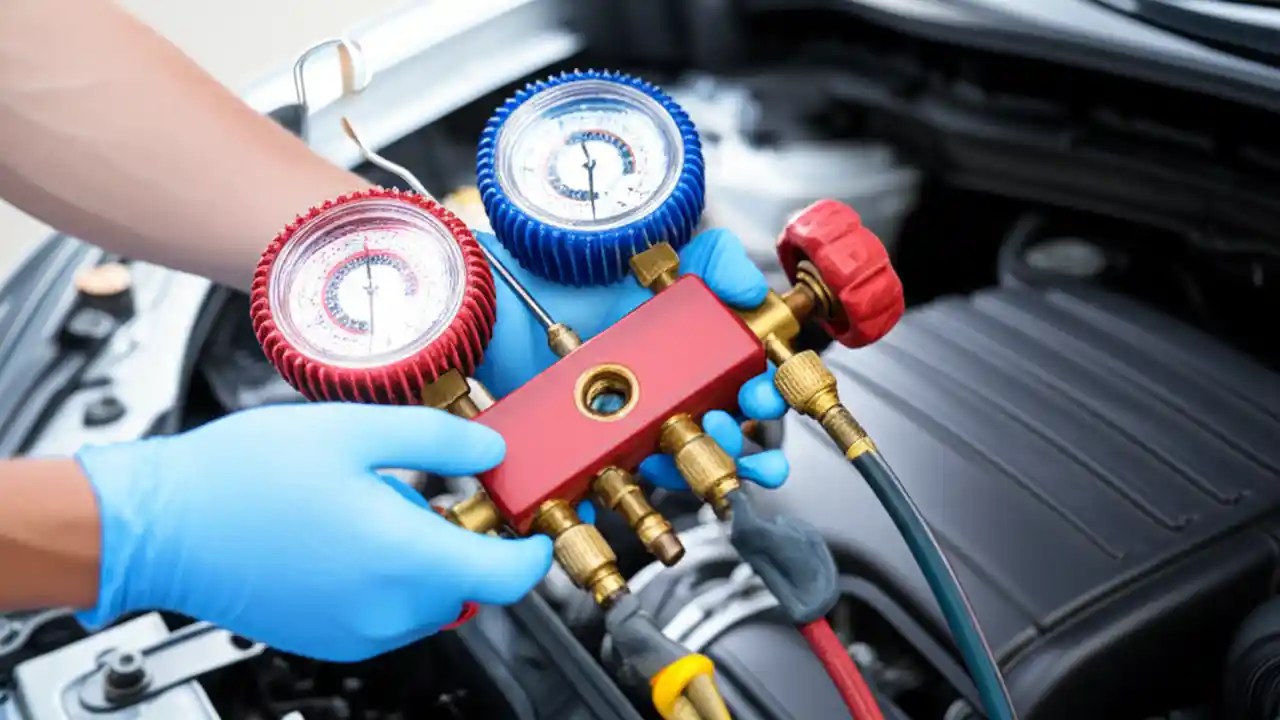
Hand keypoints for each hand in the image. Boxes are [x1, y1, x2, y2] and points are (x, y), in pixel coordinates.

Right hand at [74, 404, 550, 661]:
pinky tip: (351, 532)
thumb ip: (439, 437)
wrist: (160, 524)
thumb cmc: (240, 478)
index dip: (534, 551)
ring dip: (429, 556)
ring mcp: (357, 633)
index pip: (510, 578)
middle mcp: (387, 610)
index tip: (535, 527)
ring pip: (432, 599)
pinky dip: (394, 578)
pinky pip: (391, 612)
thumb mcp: (354, 429)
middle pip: (471, 585)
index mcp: (403, 558)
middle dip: (470, 539)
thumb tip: (492, 446)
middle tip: (439, 488)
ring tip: (376, 504)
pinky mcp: (331, 640)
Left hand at [473, 229, 789, 490]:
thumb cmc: (569, 276)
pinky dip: (601, 506)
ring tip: (680, 457)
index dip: (762, 398)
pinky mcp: (572, 454)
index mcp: (685, 361)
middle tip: (729, 427)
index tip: (764, 395)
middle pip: (714, 440)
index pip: (741, 390)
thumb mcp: (648, 255)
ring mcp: (618, 430)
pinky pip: (592, 495)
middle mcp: (658, 400)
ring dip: (685, 474)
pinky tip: (605, 496)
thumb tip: (751, 291)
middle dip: (738, 446)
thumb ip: (709, 259)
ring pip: (665, 471)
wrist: (501, 294)